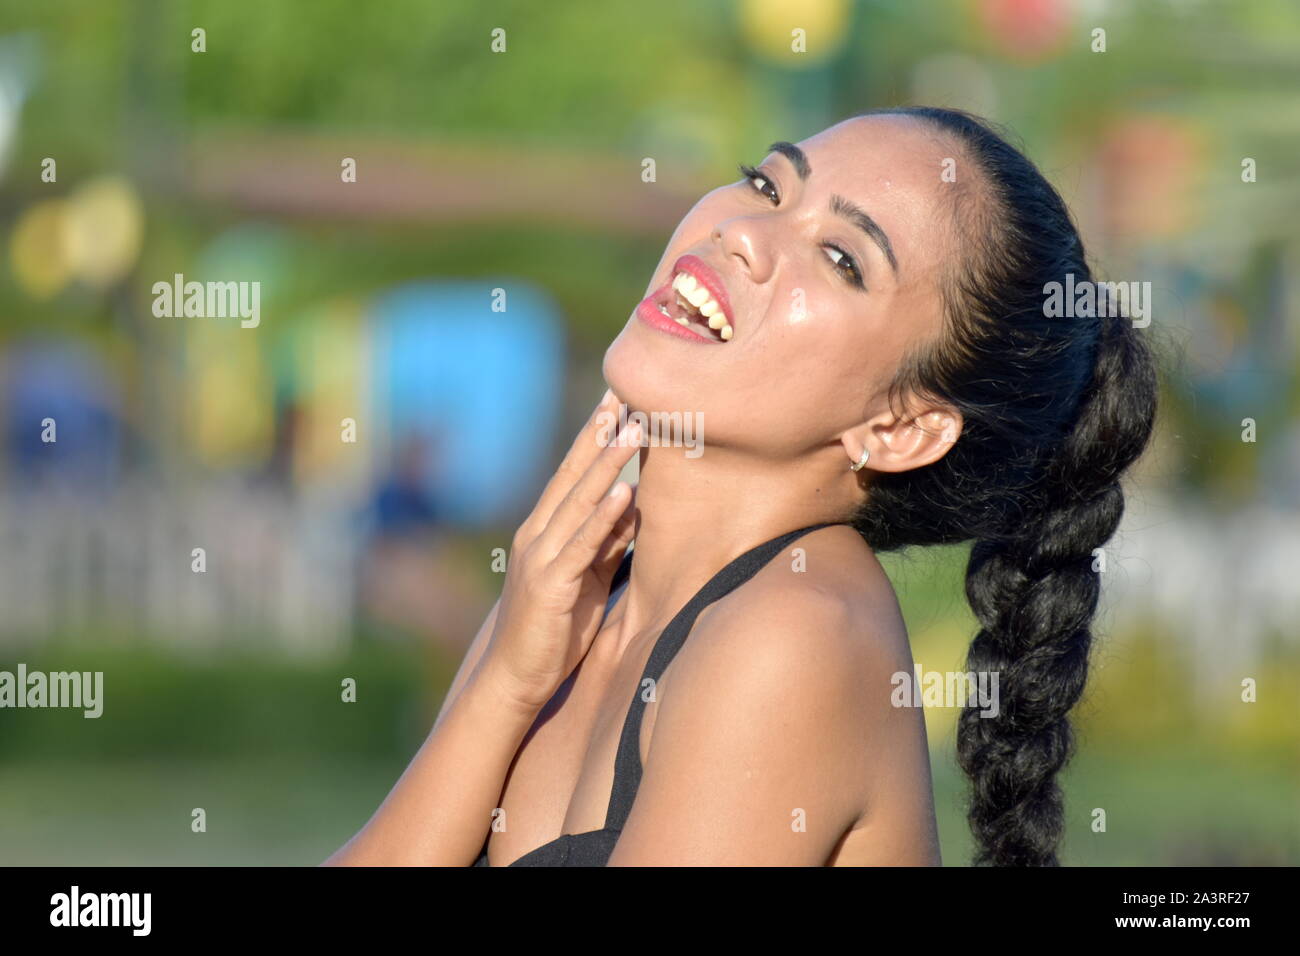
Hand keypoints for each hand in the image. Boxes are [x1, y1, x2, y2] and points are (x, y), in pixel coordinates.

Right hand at [477, 389, 640, 711]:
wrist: (516, 677)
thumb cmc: (555, 628)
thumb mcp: (587, 576)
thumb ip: (606, 541)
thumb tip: (634, 504)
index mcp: (546, 528)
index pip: (573, 470)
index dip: (596, 433)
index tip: (619, 398)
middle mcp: (539, 533)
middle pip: (574, 472)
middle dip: (601, 431)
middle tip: (625, 392)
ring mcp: (542, 557)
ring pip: (580, 500)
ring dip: (609, 463)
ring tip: (635, 429)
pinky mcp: (552, 585)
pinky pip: (583, 545)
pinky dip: (605, 518)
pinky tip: (626, 493)